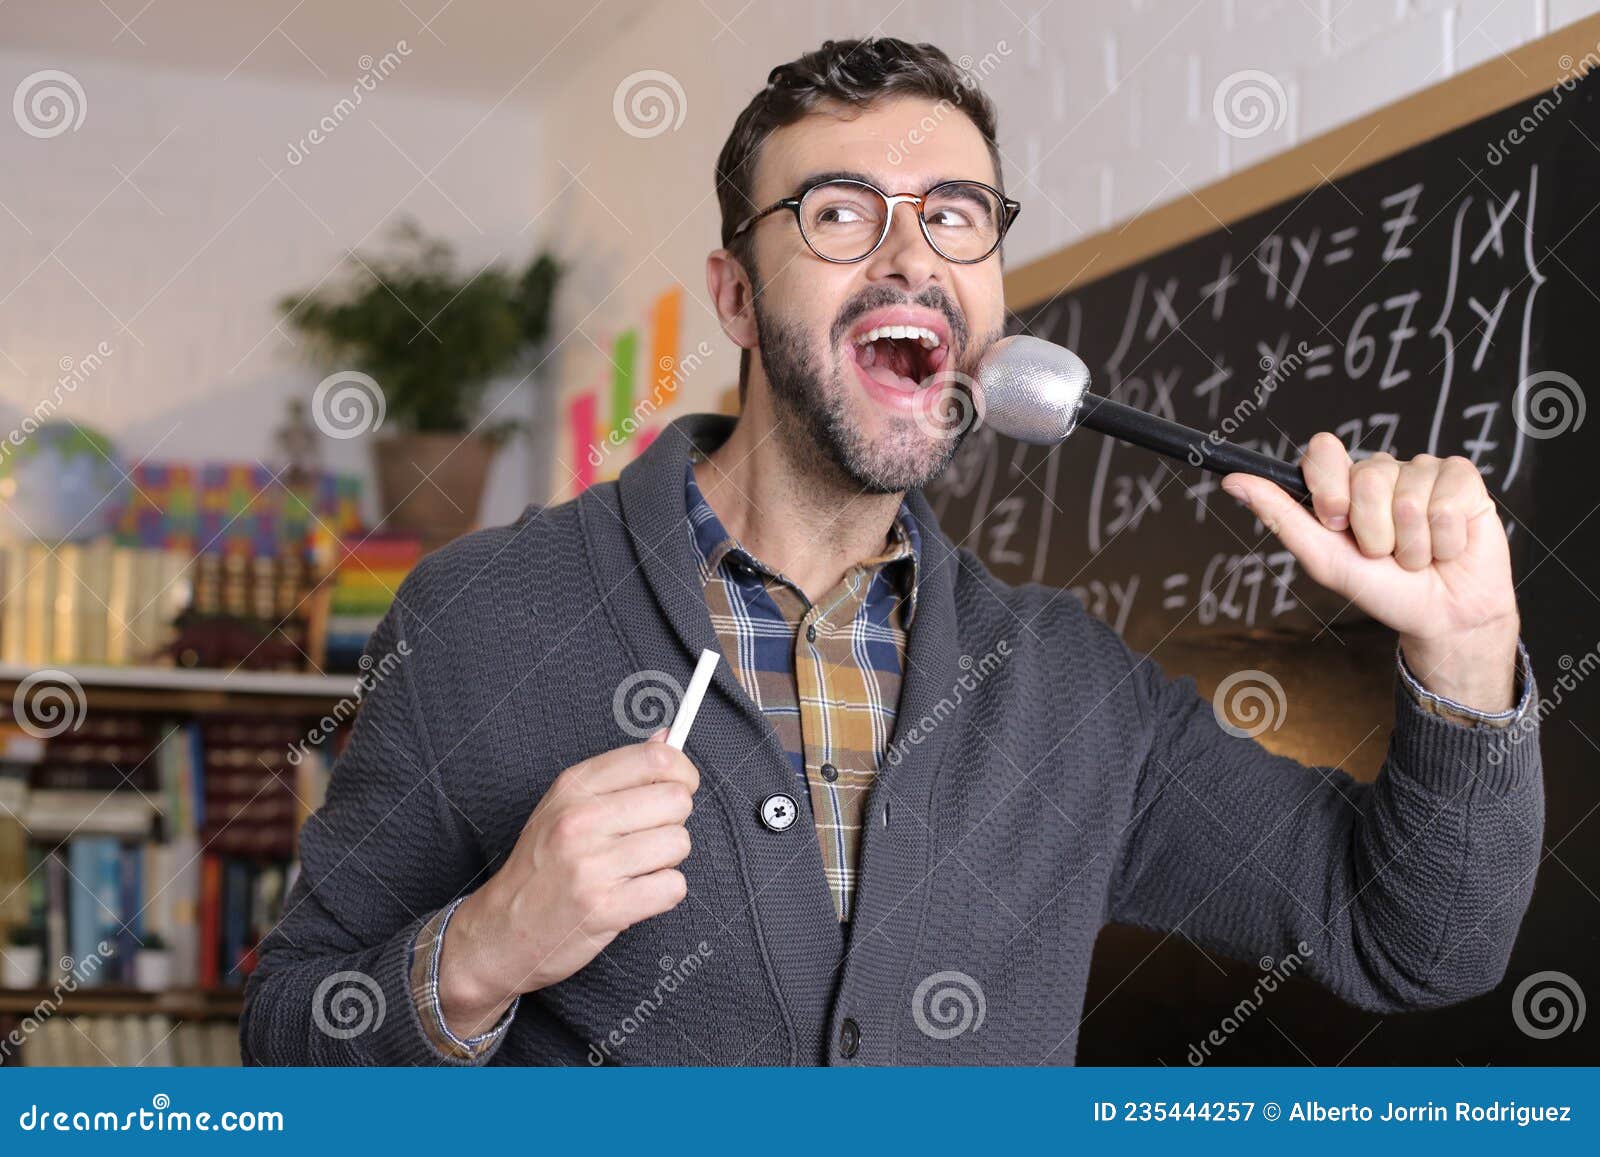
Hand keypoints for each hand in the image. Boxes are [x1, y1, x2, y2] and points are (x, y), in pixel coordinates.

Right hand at [436, 730, 696, 1036]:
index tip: (680, 787)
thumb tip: (665, 738)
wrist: (501, 931)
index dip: (682, 772)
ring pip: (678, 844)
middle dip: (673, 821)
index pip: (655, 759)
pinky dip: (662, 894)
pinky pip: (672, 887)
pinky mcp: (604, 907)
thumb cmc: (539, 867)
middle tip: (646, 838)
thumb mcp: (564, 806)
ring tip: (634, 869)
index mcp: (573, 788)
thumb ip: (617, 773)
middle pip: (676, 800)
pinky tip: (634, 894)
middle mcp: (581, 820)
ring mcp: (592, 864)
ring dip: (666, 861)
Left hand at [1220, 433, 1519, 713]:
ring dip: (1412, 543)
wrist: (1441, 617)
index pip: (1322, 451)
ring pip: (1407, 494)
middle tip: (1384, 553)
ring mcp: (1423, 471)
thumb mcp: (1322, 558)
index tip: (1334, 522)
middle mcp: (1381, 471)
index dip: (1329, 487)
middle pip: (1367, 477)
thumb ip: (1280, 515)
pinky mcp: (1463, 479)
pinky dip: (1444, 538)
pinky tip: (1447, 546)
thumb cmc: (1382, 588)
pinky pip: (1447, 499)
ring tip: (1418, 556)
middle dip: (1374, 531)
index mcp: (1343, 484)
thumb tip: (1232, 480)